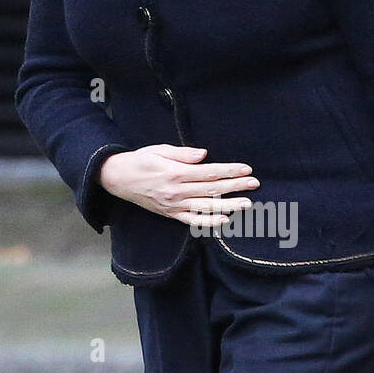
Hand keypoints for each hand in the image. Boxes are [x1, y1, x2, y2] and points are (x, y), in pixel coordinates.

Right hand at [99, 144, 258, 226]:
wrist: (118, 179)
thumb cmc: (140, 161)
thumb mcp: (159, 150)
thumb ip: (182, 154)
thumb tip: (204, 155)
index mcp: (175, 173)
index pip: (208, 172)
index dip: (229, 170)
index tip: (246, 169)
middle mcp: (176, 191)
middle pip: (211, 189)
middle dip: (235, 186)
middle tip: (254, 183)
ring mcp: (174, 205)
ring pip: (206, 207)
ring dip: (228, 205)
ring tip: (246, 203)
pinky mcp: (170, 214)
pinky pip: (192, 220)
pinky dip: (208, 222)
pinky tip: (223, 220)